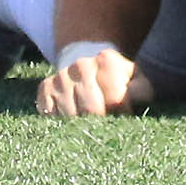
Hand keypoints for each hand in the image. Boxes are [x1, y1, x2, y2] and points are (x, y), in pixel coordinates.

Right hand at [36, 46, 151, 116]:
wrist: (87, 62)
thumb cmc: (115, 78)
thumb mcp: (134, 79)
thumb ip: (140, 89)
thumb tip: (131, 99)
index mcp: (106, 60)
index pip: (115, 100)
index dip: (121, 114)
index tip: (123, 114)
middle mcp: (81, 65)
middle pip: (91, 111)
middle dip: (101, 122)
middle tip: (106, 121)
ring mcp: (61, 76)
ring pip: (71, 116)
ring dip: (80, 124)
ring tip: (89, 118)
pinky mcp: (45, 88)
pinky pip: (51, 114)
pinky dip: (60, 121)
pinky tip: (71, 115)